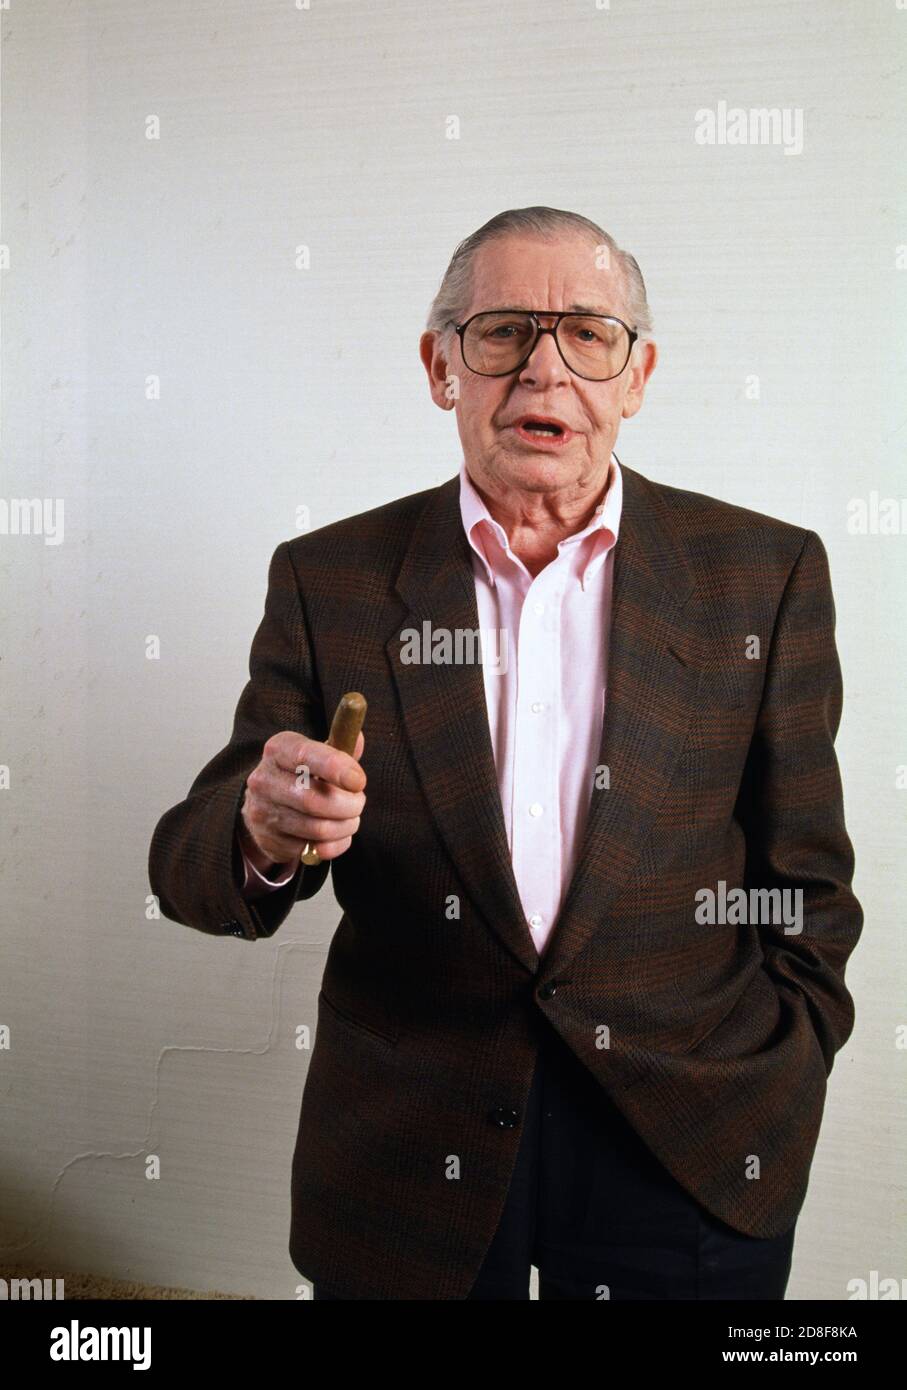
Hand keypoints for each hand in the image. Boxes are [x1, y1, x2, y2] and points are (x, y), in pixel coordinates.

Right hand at [239, 729, 365, 869]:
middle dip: (348, 805)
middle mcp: (264, 780)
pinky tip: (335, 835)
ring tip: (350, 818)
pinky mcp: (270, 840)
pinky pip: (315, 849)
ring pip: (318, 828)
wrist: (266, 806)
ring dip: (345, 826)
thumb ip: (341, 747)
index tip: (359, 781)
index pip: (306, 756)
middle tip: (358, 802)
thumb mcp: (317, 755)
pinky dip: (335, 844)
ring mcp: (263, 812)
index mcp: (278, 749)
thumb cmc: (300, 775)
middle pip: (314, 799)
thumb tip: (357, 738)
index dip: (337, 768)